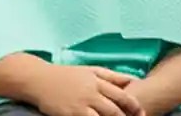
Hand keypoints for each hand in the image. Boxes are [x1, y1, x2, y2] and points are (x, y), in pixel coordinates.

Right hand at [28, 65, 144, 115]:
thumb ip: (112, 76)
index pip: (123, 95)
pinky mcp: (71, 114)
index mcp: (97, 80)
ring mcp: (81, 103)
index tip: (142, 113)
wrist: (38, 79)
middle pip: (115, 109)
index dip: (135, 107)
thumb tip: (134, 80)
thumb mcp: (90, 70)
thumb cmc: (65, 75)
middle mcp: (91, 91)